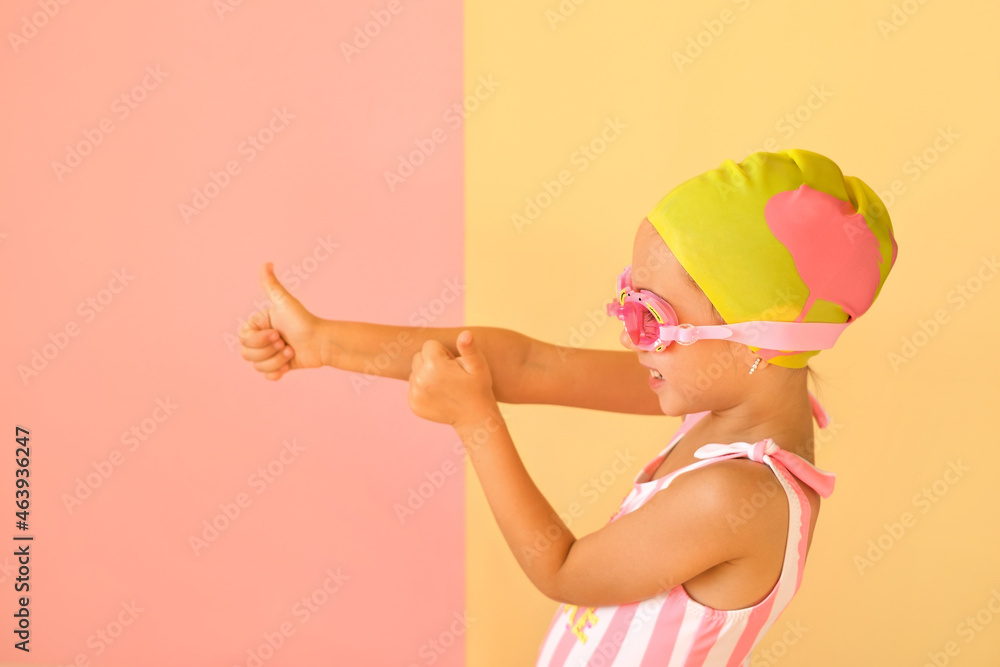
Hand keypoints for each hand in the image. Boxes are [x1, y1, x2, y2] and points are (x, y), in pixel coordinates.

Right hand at [238, 262, 323, 380]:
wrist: (322, 342)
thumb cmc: (304, 321)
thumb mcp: (285, 303)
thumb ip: (272, 286)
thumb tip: (267, 263)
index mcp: (258, 325)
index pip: (244, 339)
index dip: (259, 340)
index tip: (277, 334)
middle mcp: (260, 339)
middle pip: (247, 354)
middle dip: (269, 351)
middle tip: (286, 343)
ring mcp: (268, 353)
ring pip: (257, 366)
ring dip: (276, 361)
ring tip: (291, 352)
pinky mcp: (278, 366)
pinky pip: (267, 376)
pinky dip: (277, 372)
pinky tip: (289, 365)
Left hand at [408, 330, 496, 425]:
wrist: (475, 418)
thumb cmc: (479, 388)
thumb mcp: (478, 366)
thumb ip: (469, 348)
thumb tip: (465, 334)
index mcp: (434, 365)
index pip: (430, 345)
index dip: (443, 352)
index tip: (454, 365)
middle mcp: (420, 379)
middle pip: (419, 356)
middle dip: (432, 361)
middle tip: (449, 374)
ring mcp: (415, 393)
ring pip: (415, 372)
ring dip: (426, 375)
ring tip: (445, 385)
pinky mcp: (413, 404)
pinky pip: (413, 387)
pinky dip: (423, 389)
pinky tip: (439, 396)